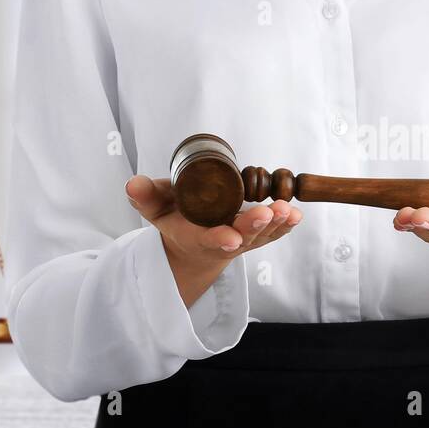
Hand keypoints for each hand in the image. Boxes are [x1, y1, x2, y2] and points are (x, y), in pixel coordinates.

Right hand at [126, 174, 301, 307]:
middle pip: (241, 238)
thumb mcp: (154, 209)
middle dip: (254, 227)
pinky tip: (296, 214)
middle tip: (267, 214)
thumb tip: (132, 184)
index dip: (219, 239)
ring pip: (261, 236)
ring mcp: (242, 241)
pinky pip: (273, 233)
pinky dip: (286, 225)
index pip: (208, 241)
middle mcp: (222, 243)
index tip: (230, 238)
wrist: (191, 241)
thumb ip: (144, 196)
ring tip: (287, 211)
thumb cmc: (174, 219)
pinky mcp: (257, 235)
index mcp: (196, 238)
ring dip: (275, 224)